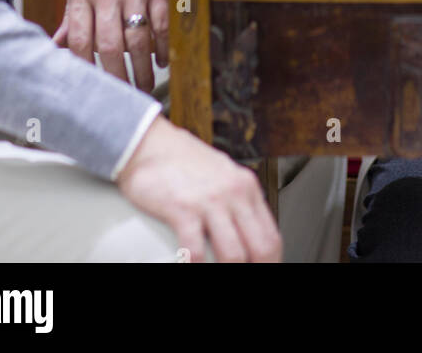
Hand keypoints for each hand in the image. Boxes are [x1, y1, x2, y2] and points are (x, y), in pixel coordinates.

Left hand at [52, 0, 190, 90]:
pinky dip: (162, 45)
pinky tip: (162, 58)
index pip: (80, 39)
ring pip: (137, 39)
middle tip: (122, 99)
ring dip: (142, 68)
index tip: (90, 88)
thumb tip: (60, 44)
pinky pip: (160, 22)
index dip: (84, 68)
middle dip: (116, 78)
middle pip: (109, 46)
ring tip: (145, 86)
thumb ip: (74, 10)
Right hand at [117, 116, 281, 262]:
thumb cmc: (183, 162)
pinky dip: (196, 265)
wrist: (149, 143)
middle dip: (254, 270)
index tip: (263, 270)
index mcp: (246, 187)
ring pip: (234, 255)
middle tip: (242, 278)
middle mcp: (234, 193)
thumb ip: (236, 201)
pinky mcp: (183, 208)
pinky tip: (191, 265)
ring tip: (216, 273)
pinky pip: (196, 250)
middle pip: (260, 249)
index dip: (270, 263)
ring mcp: (210, 201)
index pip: (271, 237)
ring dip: (226, 271)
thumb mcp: (222, 175)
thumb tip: (246, 235)